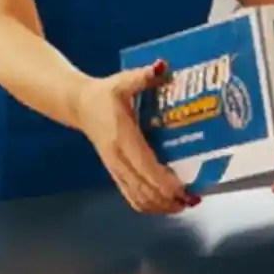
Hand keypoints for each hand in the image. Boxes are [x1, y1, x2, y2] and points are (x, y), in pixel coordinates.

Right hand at [77, 60, 199, 213]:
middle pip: (144, 190)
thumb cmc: (105, 94)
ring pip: (137, 198)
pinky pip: (130, 196)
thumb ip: (143, 76)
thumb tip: (162, 66)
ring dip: (160, 206)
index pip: (146, 167)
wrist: (79, 105)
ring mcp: (115, 168)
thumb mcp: (123, 81)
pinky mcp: (114, 172)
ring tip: (183, 204)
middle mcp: (118, 159)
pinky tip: (164, 205)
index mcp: (123, 138)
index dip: (165, 183)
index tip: (184, 189)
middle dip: (169, 199)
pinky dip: (148, 205)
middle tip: (193, 199)